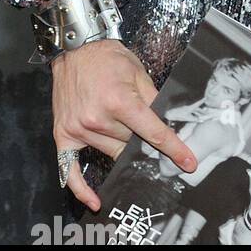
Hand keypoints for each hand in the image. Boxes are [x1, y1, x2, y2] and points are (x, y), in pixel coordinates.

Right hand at [51, 38, 197, 211]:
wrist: (74, 49)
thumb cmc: (108, 58)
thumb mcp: (138, 72)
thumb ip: (153, 98)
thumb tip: (169, 120)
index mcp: (120, 101)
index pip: (153, 132)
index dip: (173, 149)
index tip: (188, 163)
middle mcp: (98, 119)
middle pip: (131, 143)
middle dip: (144, 141)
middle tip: (150, 135)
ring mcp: (79, 129)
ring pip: (111, 152)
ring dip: (122, 146)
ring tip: (124, 129)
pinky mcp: (62, 135)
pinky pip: (70, 170)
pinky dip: (82, 188)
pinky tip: (95, 200)